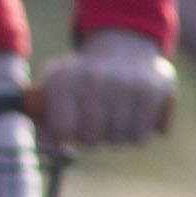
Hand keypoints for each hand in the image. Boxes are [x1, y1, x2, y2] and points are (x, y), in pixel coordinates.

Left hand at [36, 28, 176, 147]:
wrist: (123, 46)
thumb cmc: (82, 78)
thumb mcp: (54, 88)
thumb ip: (44, 121)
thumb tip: (52, 151)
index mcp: (64, 78)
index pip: (62, 130)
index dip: (67, 134)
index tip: (71, 124)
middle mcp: (93, 78)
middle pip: (90, 138)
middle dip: (91, 137)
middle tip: (94, 122)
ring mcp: (124, 83)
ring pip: (116, 139)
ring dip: (114, 136)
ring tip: (113, 117)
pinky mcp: (151, 91)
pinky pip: (139, 135)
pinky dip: (135, 134)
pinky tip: (132, 119)